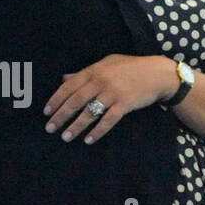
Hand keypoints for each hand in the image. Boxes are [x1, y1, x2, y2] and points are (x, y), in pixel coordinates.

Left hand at [43, 54, 177, 143]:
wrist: (157, 74)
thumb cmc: (130, 67)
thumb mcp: (105, 64)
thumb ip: (84, 72)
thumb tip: (64, 78)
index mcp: (93, 71)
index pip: (68, 86)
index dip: (55, 100)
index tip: (46, 112)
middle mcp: (100, 82)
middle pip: (75, 101)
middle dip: (60, 116)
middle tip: (50, 128)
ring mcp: (112, 93)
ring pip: (89, 112)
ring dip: (76, 126)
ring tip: (66, 137)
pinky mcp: (125, 105)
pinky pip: (108, 121)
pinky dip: (97, 131)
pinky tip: (88, 140)